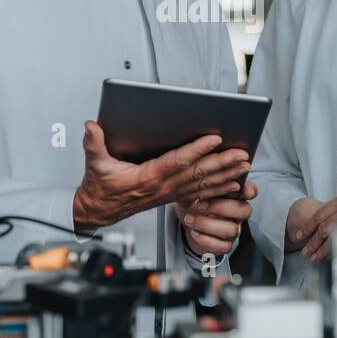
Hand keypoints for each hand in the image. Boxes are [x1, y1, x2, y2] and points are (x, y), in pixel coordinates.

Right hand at [72, 121, 249, 231]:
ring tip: (244, 165)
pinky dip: (219, 188)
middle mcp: (163, 187)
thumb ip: (94, 143)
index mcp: (148, 177)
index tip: (213, 140)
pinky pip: (201, 193)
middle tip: (241, 154)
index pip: (177, 162)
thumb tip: (92, 126)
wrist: (100, 211)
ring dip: (226, 175)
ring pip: (203, 184)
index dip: (196, 150)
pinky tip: (234, 183)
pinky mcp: (173, 197)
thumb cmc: (101, 188)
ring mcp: (170, 193)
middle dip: (221, 163)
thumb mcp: (95, 164)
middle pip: (198, 174)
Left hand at [177, 181, 256, 257]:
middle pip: (244, 211)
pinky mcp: (225, 245)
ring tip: (189, 219)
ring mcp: (233, 229)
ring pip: (231, 230)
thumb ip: (202, 181)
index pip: (251, 191)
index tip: (244, 191)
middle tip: (199, 205)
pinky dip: (206, 240)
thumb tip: (203, 172)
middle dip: (220, 207)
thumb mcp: (194, 188)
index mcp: (234, 196)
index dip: (250, 190)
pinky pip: (223, 246)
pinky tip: (194, 232)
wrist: (185, 222)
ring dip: (207, 224)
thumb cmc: (194, 202)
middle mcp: (237, 213)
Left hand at [296, 158, 336, 262]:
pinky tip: (327, 260)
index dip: (311, 224)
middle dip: (312, 240)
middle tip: (304, 249)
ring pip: (330, 237)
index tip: (304, 233)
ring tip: (312, 258)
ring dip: (319, 249)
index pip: (324, 211)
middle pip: (324, 225)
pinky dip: (332, 253)